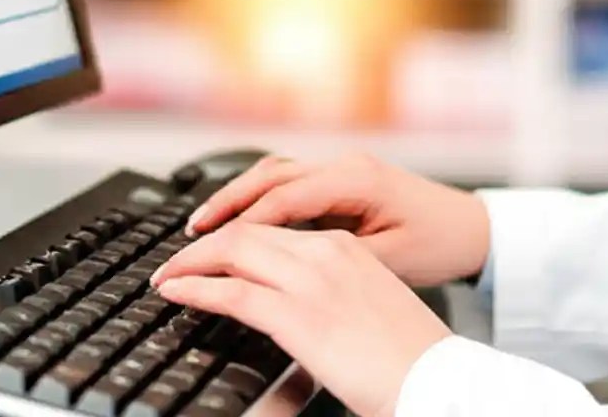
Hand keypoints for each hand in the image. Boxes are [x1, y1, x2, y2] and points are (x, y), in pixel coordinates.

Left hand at [153, 224, 451, 416]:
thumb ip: (331, 291)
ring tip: (166, 276)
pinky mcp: (298, 316)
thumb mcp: (368, 304)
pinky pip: (231, 291)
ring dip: (189, 261)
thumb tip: (299, 305)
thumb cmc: (411, 355)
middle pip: (246, 232)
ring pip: (231, 251)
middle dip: (202, 244)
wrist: (441, 379)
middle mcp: (325, 253)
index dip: (231, 237)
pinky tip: (175, 292)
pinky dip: (194, 287)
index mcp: (344, 247)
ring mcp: (310, 281)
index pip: (272, 228)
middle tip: (175, 261)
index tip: (209, 250)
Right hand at [187, 154, 490, 286]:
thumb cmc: (440, 243)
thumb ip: (336, 257)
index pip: (282, 199)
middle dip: (226, 202)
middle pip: (270, 176)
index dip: (241, 223)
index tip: (209, 244)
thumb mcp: (389, 260)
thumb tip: (285, 265)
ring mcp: (343, 169)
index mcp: (356, 179)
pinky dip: (261, 197)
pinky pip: (291, 182)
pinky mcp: (343, 180)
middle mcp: (345, 165)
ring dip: (239, 195)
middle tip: (192, 230)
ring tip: (204, 222)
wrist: (475, 228)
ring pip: (276, 174)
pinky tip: (241, 218)